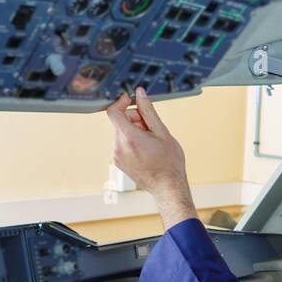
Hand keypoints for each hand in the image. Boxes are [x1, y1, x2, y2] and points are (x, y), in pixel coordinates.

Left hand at [106, 88, 195, 226]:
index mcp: (129, 138)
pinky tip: (146, 148)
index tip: (131, 100)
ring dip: (134, 130)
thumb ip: (148, 111)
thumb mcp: (162, 132)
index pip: (113, 112)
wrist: (168, 187)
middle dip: (134, 118)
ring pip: (121, 132)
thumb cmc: (169, 163)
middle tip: (151, 126)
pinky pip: (122, 143)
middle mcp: (119, 147)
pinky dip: (132, 141)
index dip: (121, 102)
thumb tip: (140, 94)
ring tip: (151, 140)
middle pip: (120, 122)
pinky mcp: (118, 162)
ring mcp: (117, 156)